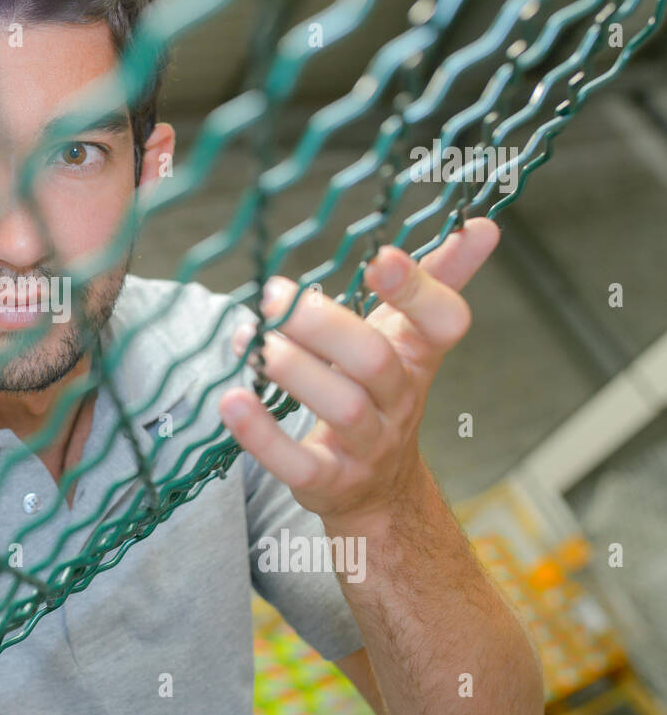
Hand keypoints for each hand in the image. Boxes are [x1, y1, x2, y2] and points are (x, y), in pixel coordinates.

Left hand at [218, 217, 500, 526]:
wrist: (378, 488)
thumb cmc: (380, 392)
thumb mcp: (407, 338)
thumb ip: (436, 281)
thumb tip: (483, 225)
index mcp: (417, 357)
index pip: (442, 323)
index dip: (418, 290)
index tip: (381, 257)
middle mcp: (398, 402)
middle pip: (375, 362)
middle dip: (325, 325)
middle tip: (276, 295)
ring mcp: (366, 445)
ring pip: (342, 409)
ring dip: (293, 370)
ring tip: (251, 339)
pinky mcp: (327, 481)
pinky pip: (298, 464)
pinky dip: (262, 436)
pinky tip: (232, 401)